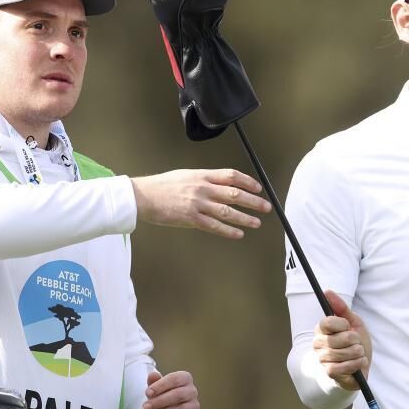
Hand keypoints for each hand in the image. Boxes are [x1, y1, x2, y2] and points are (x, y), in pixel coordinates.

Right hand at [131, 169, 270, 238]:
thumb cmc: (162, 186)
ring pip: (228, 211)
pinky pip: (214, 226)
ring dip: (245, 218)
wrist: (143, 196)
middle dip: (253, 201)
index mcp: (202, 175)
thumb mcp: (185, 175)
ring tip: (256, 222)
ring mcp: (197, 204)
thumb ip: (204, 180)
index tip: (258, 189)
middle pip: (234, 194)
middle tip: (266, 207)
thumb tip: (221, 185)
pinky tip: (238, 234)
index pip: (231, 176)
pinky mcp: (191, 219)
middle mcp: (202, 188)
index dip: (248, 182)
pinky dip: (228, 231)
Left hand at [142, 370, 199, 408]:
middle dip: (159, 402)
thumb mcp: (156, 387)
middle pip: (178, 395)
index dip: (160, 386)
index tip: (147, 393)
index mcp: (185, 378)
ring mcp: (195, 406)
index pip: (175, 379)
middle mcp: (192, 391)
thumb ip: (154, 381)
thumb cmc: (162, 394)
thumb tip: (153, 375)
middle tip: (144, 408)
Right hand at [312, 290, 371, 390]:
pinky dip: (356, 364)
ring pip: (345, 352)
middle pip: (341, 338)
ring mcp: (322, 358)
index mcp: (322, 329)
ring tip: (358, 354)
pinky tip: (358, 363)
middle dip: (355, 341)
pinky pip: (344, 366)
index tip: (348, 326)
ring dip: (358, 353)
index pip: (328, 322)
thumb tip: (327, 291)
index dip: (343, 324)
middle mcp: (318, 343)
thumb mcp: (353, 322)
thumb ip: (341, 308)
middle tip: (356, 343)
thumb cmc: (356, 343)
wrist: (361, 366)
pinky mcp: (329, 372)